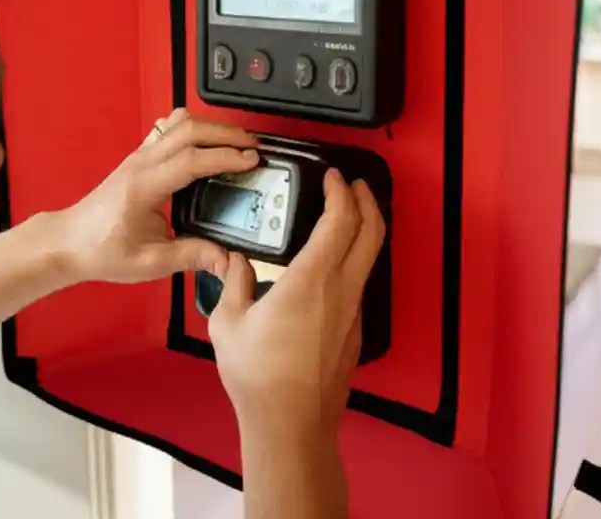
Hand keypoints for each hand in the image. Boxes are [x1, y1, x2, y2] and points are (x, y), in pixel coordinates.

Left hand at [58, 108, 259, 283]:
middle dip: (226, 133)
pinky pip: (167, 129)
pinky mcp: (139, 158)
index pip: (192, 159)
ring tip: (236, 141)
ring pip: (178, 123)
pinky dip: (193, 128)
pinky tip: (207, 140)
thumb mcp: (151, 262)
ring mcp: (139, 157)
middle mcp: (141, 163)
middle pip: (189, 130)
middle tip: (254, 146)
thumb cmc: (102, 251)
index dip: (226, 156)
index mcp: (145, 185)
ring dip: (211, 127)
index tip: (252, 159)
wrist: (69, 242)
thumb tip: (227, 258)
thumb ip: (193, 256)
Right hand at [208, 168, 385, 440]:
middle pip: (372, 231)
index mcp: (311, 280)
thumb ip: (233, 282)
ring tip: (346, 217)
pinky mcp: (353, 331)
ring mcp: (352, 311)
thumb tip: (234, 263)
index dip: (341, 191)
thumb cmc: (259, 378)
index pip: (340, 220)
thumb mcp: (228, 322)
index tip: (333, 176)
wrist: (290, 423)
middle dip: (366, 200)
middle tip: (354, 185)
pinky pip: (359, 283)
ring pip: (369, 257)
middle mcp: (341, 291)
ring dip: (363, 229)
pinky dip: (353, 259)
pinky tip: (331, 264)